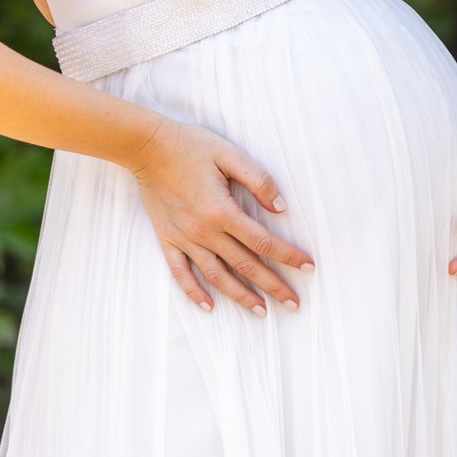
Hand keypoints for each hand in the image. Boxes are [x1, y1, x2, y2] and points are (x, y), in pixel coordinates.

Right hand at [129, 116, 315, 316]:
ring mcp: (184, 238)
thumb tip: (281, 208)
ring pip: (217, 276)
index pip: (263, 241)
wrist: (147, 146)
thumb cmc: (190, 146)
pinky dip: (194, 292)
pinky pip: (180, 272)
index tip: (309, 267)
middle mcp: (204, 231)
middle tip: (294, 303)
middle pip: (245, 265)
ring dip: (241, 296)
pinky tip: (209, 306)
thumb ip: (258, 180)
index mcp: (222, 211)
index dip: (288, 256)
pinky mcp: (167, 238)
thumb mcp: (229, 154)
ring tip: (261, 310)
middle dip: (273, 286)